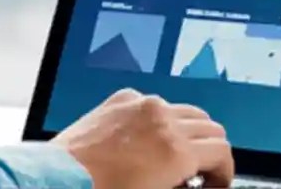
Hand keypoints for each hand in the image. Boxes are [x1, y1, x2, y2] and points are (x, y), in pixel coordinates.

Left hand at [51, 89, 234, 188]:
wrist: (56, 182)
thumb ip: (183, 186)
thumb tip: (194, 184)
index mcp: (177, 151)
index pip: (222, 151)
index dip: (224, 172)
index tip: (215, 183)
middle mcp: (163, 120)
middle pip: (210, 127)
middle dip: (209, 151)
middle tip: (197, 174)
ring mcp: (141, 105)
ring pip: (186, 110)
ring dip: (188, 132)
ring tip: (173, 155)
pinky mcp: (120, 99)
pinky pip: (153, 102)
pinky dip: (159, 118)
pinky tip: (145, 138)